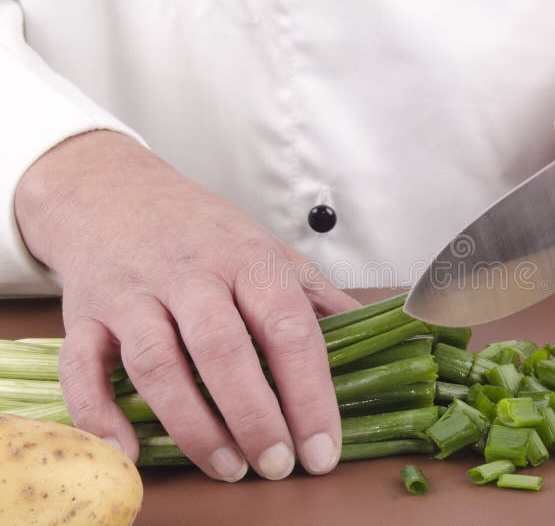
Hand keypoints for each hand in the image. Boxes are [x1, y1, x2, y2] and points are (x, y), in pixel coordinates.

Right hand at [15, 130, 359, 481]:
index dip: (310, 393)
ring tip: (228, 467)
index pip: (287, 327)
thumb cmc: (202, 231)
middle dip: (254, 416)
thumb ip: (313, 293)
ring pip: (157, 363)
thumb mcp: (266, 246)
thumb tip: (367, 332)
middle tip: (278, 464)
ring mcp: (131, 293)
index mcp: (247, 258)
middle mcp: (189, 273)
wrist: (114, 192)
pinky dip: (99, 413)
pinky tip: (129, 451)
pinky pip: (81, 366)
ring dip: (192, 425)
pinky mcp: (83, 313)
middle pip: (222, 349)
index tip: (324, 446)